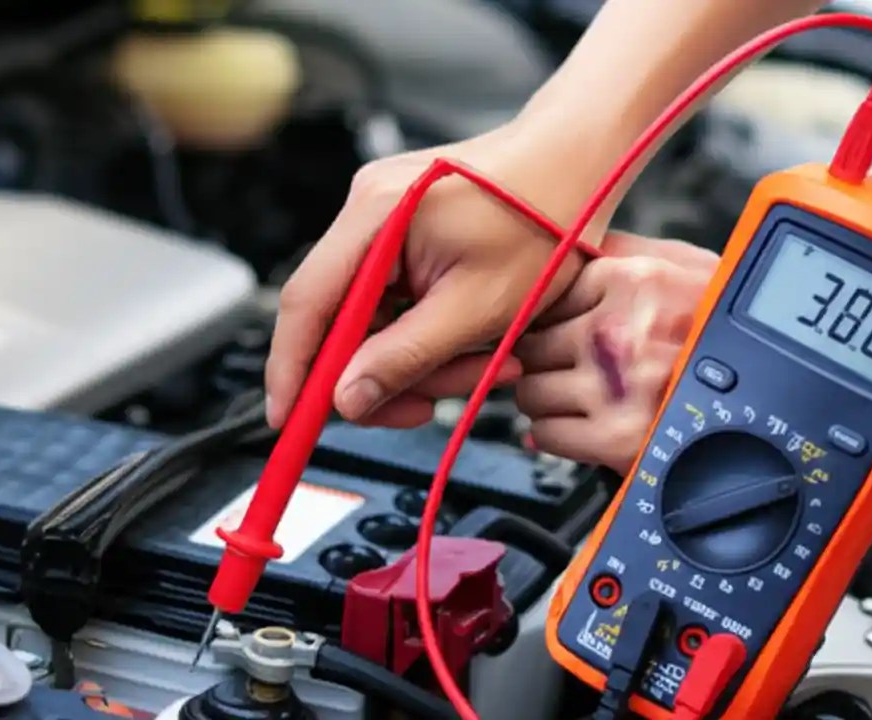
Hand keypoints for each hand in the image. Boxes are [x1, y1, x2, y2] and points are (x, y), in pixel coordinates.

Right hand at [264, 119, 614, 429]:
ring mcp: (384, 216)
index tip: (290, 421)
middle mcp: (366, 207)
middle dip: (381, 373)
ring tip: (483, 369)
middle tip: (425, 410)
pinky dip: (428, 332)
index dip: (292, 370)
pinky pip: (397, 298)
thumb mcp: (477, 308)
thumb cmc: (546, 217)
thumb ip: (404, 358)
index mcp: (375, 214)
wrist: (581, 162)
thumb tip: (346, 400)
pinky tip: (474, 344)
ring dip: (418, 358)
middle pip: (340, 317)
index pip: (307, 304)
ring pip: (374, 316)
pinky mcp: (404, 228)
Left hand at [513, 234, 719, 471]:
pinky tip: (580, 423)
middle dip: (544, 354)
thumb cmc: (726, 324)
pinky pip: (548, 434)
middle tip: (564, 361)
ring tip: (575, 392)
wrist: (775, 390)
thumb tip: (572, 243)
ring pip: (532, 390)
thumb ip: (626, 249)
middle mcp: (615, 332)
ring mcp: (611, 388)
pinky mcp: (613, 439)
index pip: (547, 291)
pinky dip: (556, 433)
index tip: (554, 322)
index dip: (548, 311)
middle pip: (532, 342)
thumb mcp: (686, 265)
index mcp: (632, 281)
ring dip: (547, 396)